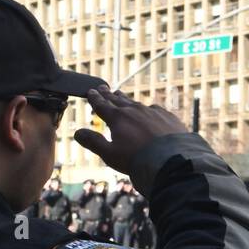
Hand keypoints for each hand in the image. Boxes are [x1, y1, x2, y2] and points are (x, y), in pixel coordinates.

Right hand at [73, 86, 187, 173]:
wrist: (171, 160)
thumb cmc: (138, 160)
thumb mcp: (110, 154)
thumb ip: (93, 142)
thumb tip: (77, 133)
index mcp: (118, 118)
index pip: (102, 105)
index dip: (95, 98)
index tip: (91, 92)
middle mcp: (134, 111)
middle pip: (118, 100)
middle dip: (108, 94)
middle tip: (102, 88)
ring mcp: (152, 112)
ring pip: (135, 103)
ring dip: (126, 99)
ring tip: (120, 95)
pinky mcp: (167, 117)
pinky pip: (155, 109)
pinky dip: (148, 109)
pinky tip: (149, 109)